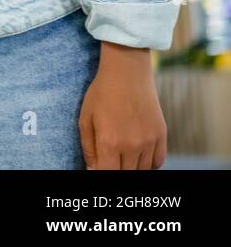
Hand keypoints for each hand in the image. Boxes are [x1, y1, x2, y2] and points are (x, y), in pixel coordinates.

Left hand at [79, 42, 166, 168]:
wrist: (127, 72)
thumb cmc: (101, 93)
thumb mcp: (85, 119)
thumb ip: (89, 148)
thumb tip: (92, 170)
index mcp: (110, 141)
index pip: (107, 174)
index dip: (100, 174)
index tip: (98, 168)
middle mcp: (132, 145)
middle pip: (125, 174)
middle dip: (115, 170)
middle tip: (109, 158)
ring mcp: (149, 141)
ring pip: (142, 170)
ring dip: (131, 168)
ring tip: (121, 155)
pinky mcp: (161, 135)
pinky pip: (157, 162)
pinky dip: (147, 164)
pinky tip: (137, 156)